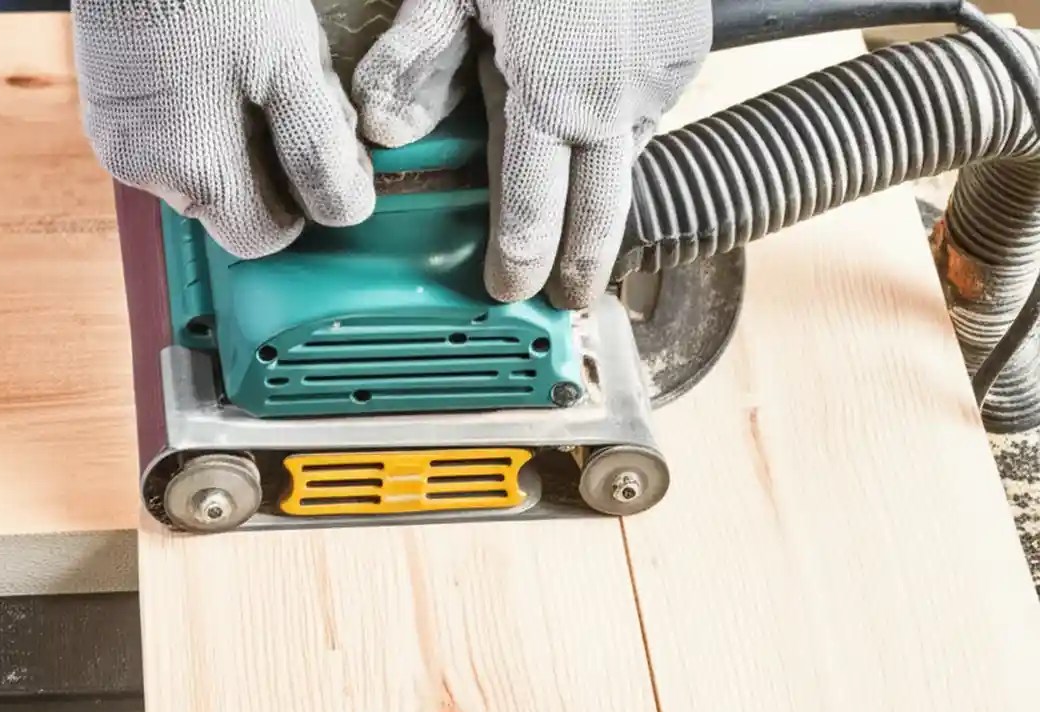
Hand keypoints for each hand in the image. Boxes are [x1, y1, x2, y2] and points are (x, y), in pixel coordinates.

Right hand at [72, 0, 375, 257]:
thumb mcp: (292, 68)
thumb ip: (318, 149)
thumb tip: (346, 211)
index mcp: (196, 174)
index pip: (265, 238)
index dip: (301, 201)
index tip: (318, 148)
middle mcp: (145, 172)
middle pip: (231, 205)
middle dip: (269, 161)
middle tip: (288, 89)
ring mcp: (114, 141)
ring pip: (200, 170)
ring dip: (235, 136)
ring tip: (248, 67)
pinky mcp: (102, 109)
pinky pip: (166, 138)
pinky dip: (198, 115)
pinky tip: (211, 62)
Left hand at [353, 0, 710, 307]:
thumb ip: (415, 61)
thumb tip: (385, 132)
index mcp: (548, 96)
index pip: (530, 210)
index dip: (518, 260)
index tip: (509, 291)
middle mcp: (613, 103)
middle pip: (602, 215)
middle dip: (585, 268)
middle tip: (572, 301)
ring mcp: (659, 79)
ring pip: (627, 160)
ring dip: (603, 192)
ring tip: (580, 219)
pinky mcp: (684, 53)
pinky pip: (649, 110)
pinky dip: (621, 127)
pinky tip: (594, 116)